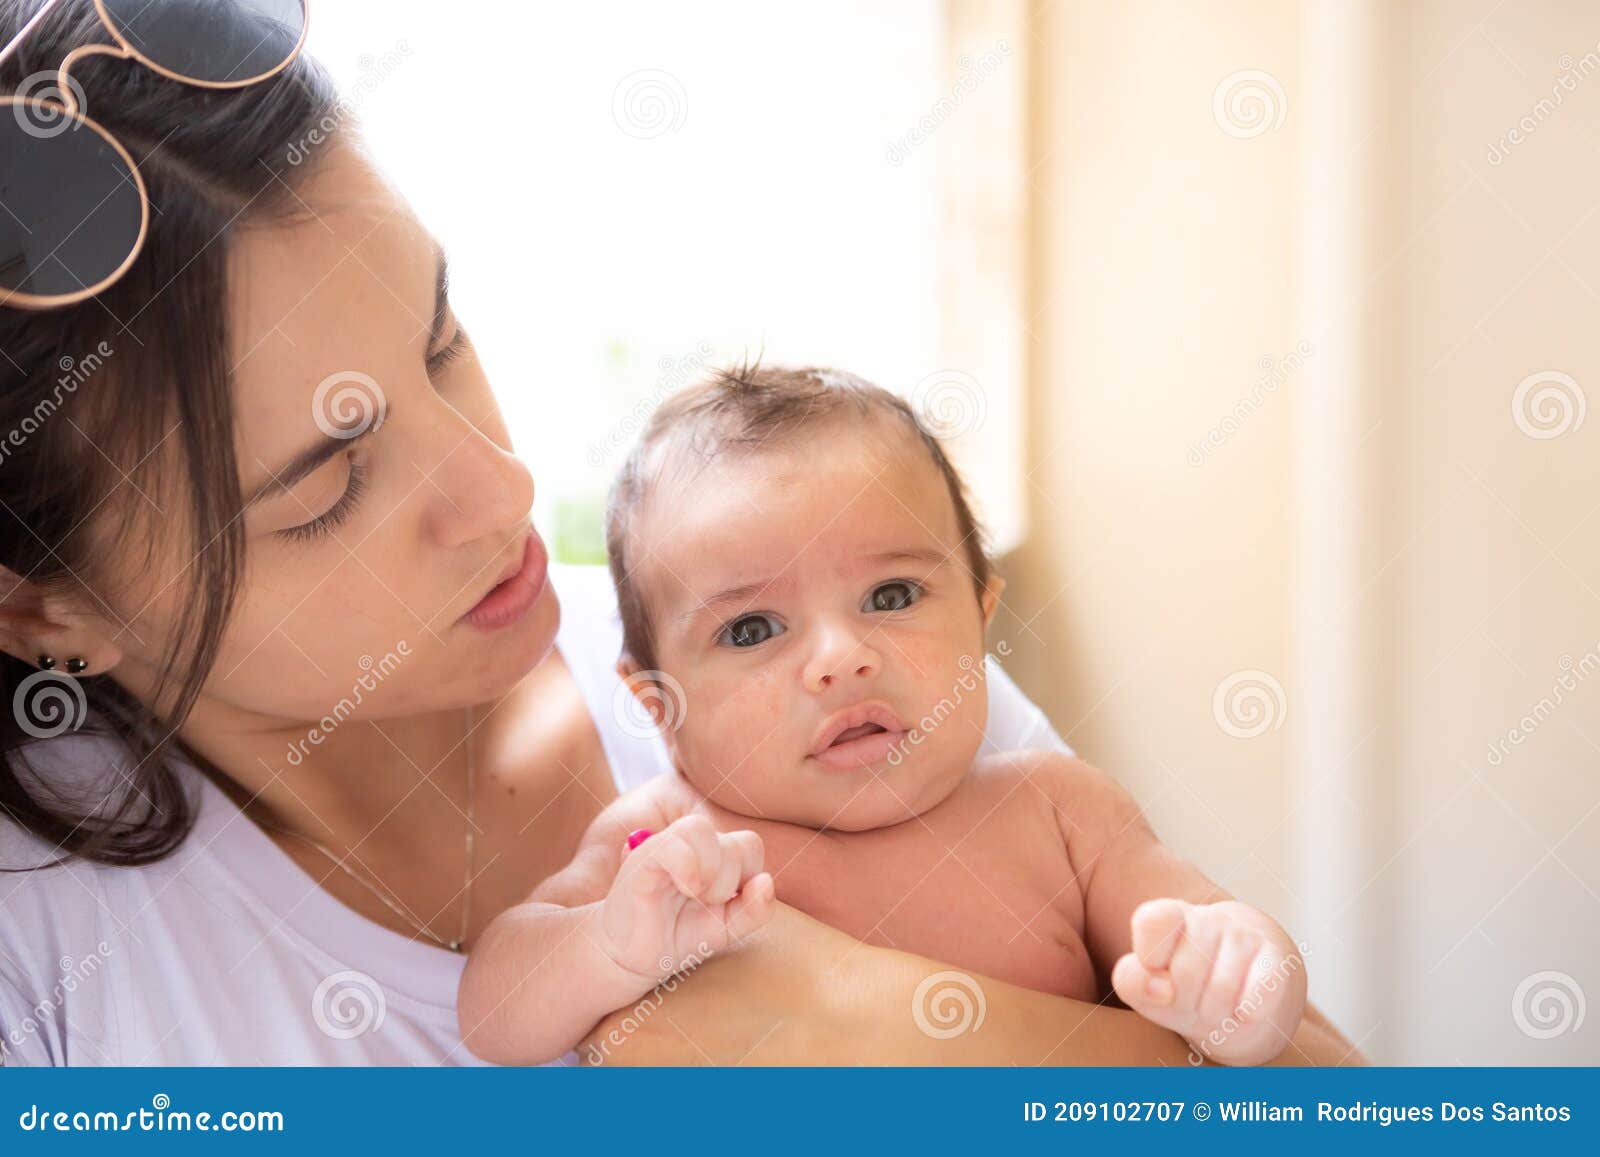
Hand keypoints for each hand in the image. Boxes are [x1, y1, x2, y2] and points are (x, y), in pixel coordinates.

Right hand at [596, 813, 774, 981]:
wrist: (634, 957)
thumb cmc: (679, 936)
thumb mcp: (726, 928)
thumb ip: (754, 910)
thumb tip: (767, 881)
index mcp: (714, 854)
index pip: (749, 844)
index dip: (747, 875)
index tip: (726, 903)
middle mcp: (691, 844)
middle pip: (733, 841)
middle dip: (729, 880)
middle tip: (705, 902)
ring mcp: (665, 846)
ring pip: (701, 829)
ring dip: (710, 870)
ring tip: (694, 894)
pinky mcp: (641, 859)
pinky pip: (670, 844)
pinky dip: (686, 865)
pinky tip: (686, 888)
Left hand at [1110, 898, 1306, 1065]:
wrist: (1248, 999)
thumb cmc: (1187, 990)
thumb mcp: (1149, 991)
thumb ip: (1133, 983)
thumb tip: (1158, 986)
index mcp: (1170, 919)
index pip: (1152, 921)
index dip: (1150, 955)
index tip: (1154, 970)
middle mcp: (1208, 920)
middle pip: (1185, 974)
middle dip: (1184, 1002)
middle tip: (1193, 1001)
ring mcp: (1244, 938)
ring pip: (1220, 991)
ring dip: (1214, 1015)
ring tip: (1216, 1008)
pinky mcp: (1277, 962)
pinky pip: (1260, 990)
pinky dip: (1250, 1009)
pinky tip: (1245, 1013)